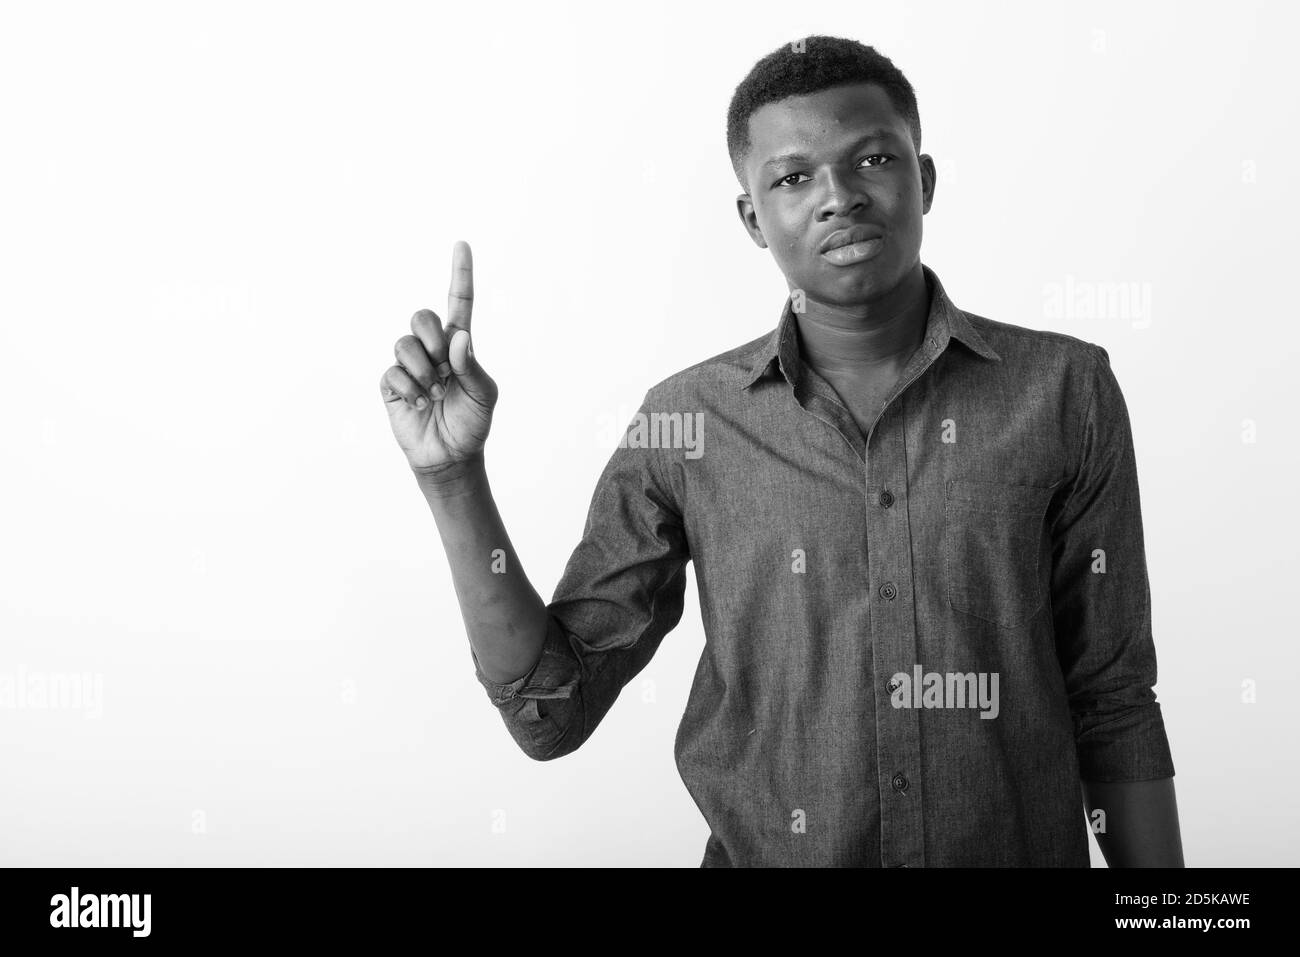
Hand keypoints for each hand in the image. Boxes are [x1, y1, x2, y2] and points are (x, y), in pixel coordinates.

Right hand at [380, 240, 497, 475]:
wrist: (451, 457)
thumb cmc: (472, 423)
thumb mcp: (484, 395)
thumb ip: (472, 366)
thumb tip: (457, 337)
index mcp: (459, 346)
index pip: (458, 303)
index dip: (460, 274)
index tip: (462, 244)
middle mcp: (432, 350)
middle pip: (421, 316)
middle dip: (431, 338)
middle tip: (443, 368)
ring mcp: (409, 366)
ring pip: (404, 344)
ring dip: (422, 371)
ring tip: (435, 395)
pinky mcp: (391, 385)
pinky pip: (393, 372)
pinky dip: (410, 390)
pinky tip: (420, 404)